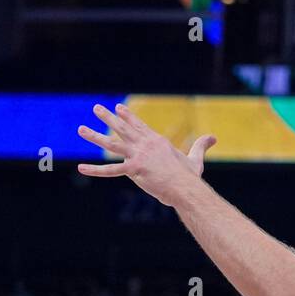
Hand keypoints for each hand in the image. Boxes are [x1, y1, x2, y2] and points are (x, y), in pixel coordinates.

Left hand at [77, 102, 215, 205]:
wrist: (187, 188)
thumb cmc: (191, 177)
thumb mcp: (195, 159)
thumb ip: (201, 145)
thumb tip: (214, 137)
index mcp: (158, 142)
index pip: (139, 125)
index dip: (128, 116)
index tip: (118, 107)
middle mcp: (146, 144)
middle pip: (123, 128)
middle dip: (108, 117)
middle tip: (96, 109)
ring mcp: (139, 155)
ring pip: (112, 144)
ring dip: (95, 136)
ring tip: (81, 129)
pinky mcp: (134, 169)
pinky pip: (111, 170)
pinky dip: (95, 170)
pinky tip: (81, 168)